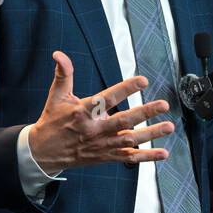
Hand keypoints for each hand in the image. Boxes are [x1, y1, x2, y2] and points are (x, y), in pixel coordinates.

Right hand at [29, 51, 174, 175]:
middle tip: (163, 105)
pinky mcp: (105, 156)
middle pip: (123, 121)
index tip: (142, 80)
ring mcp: (101, 145)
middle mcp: (94, 130)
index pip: (107, 98)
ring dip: (151, 134)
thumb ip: (63, 74)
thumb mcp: (56, 96)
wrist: (43, 152)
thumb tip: (59, 54)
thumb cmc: (52, 121)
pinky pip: (128, 157)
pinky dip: (146, 156)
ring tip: (169, 126)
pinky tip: (162, 153)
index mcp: (83, 112)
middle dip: (145, 113)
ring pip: (130, 140)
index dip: (125, 89)